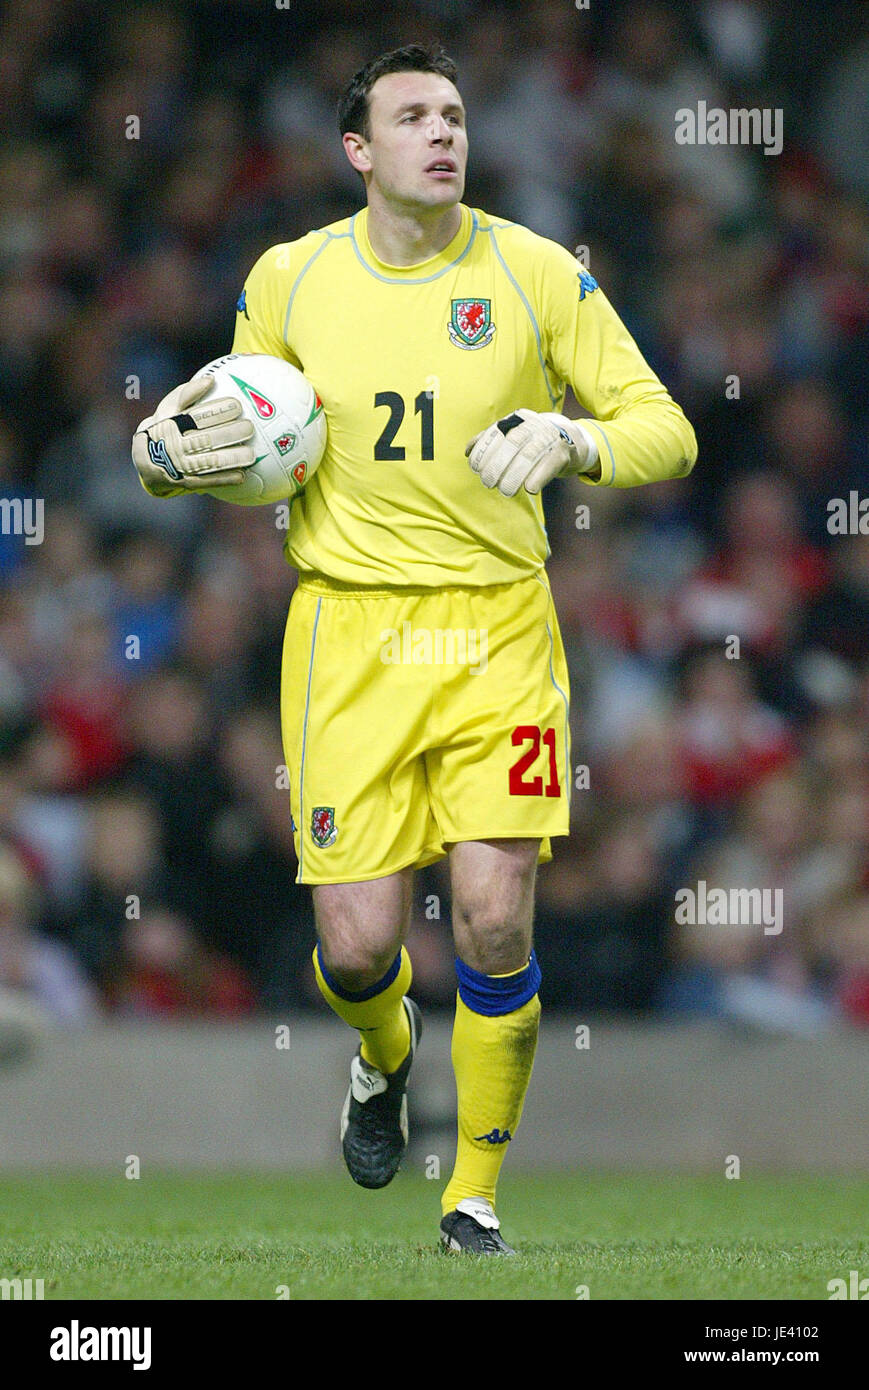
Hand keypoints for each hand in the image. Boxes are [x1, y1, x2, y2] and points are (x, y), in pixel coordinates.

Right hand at [131, 377, 255, 496]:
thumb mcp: (168, 408)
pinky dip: (225, 479)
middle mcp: (176, 446)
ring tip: (251, 454)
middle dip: (229, 434)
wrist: (146, 461)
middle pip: (206, 439)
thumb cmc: (164, 427)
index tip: (237, 406)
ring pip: (209, 462)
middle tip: (249, 428)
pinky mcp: (187, 482)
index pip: (196, 417)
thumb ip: (188, 393)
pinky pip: (208, 481)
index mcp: (172, 425)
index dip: (217, 411)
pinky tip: (242, 476)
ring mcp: (181, 466)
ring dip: (231, 459)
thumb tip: (211, 379)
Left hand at [465, 408, 597, 496]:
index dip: (483, 451)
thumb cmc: (535, 443)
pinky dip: (539, 477)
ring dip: (515, 475)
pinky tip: (530, 489)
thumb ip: (492, 441)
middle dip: (497, 465)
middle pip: (512, 443)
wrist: (572, 442)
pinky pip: (550, 463)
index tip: (475, 469)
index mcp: (517, 419)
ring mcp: (551, 436)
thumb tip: (468, 451)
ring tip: (505, 491)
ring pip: (530, 454)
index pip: (496, 432)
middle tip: (488, 483)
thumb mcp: (513, 437)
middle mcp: (534, 424)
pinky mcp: (565, 451)